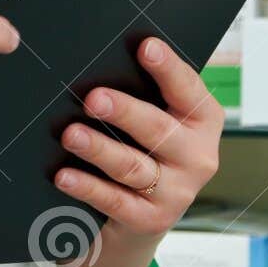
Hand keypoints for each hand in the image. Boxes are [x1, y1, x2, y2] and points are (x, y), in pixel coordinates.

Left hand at [54, 37, 223, 237]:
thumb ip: (144, 94)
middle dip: (124, 111)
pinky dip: (88, 187)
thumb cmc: (146, 149)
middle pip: (157, 129)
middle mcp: (198, 156)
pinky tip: (64, 176)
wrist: (143, 217)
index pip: (186, 89)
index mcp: (203, 120)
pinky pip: (115, 201)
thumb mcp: (156, 121)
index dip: (167, 67)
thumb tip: (100, 62)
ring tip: (70, 135)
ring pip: (132, 165)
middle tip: (93, 98)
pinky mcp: (152, 220)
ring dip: (98, 149)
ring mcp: (178, 192)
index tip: (146, 46)